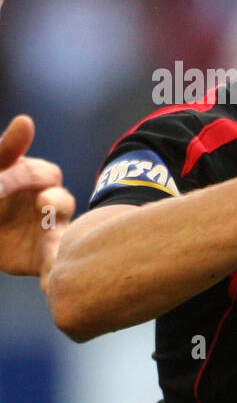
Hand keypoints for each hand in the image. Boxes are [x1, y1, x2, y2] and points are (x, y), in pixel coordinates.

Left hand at [0, 115, 75, 280]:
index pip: (44, 174)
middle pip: (62, 201)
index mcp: (35, 181)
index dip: (28, 176)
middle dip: (53, 202)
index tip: (5, 180)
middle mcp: (47, 206)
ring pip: (64, 234)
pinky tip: (52, 282)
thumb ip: (7, 150)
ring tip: (55, 247)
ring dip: (61, 239)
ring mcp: (48, 233)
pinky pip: (54, 266)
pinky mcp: (42, 259)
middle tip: (41, 203)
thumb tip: (26, 120)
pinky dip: (55, 273)